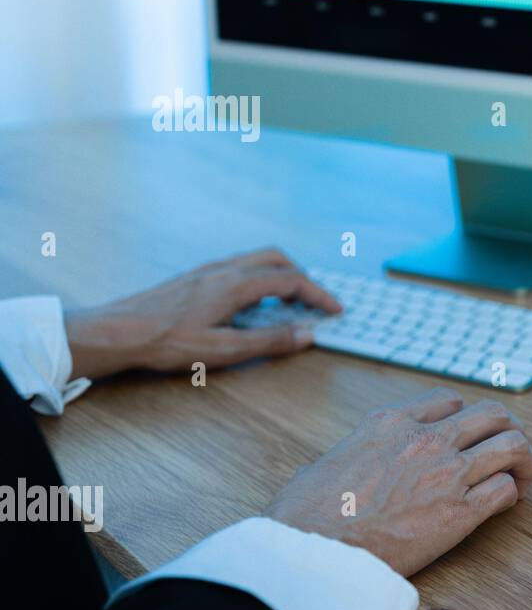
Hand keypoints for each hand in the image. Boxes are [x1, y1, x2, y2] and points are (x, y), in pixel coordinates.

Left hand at [64, 248, 341, 379]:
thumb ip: (269, 341)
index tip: (335, 310)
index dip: (319, 295)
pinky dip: (260, 277)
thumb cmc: (165, 341)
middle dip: (304, 277)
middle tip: (317, 301)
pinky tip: (252, 301)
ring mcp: (208, 270)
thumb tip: (307, 334)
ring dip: (281, 275)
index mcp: (237, 284)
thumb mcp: (224, 349)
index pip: (292, 281)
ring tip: (290, 301)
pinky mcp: (195, 277)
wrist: (117, 330)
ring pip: (257, 259)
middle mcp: (225, 269)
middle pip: (278, 260)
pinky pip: (239, 266)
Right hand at [263, 388, 531, 576]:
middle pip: (493, 413)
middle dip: (508, 429)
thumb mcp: (333, 457)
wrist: (315, 549)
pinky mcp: (460, 512)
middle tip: (509, 450)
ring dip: (523, 460)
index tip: (468, 434)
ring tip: (521, 476)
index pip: (450, 400)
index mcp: (392, 421)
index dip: (465, 416)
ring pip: (513, 445)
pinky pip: (506, 489)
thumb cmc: (309, 512)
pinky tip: (504, 505)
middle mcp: (426, 439)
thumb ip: (361, 447)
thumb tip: (360, 460)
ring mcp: (447, 473)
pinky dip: (512, 494)